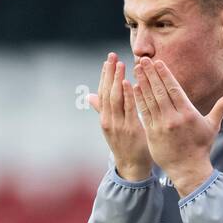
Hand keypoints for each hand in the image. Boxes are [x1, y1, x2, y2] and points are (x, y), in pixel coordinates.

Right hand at [89, 53, 152, 180]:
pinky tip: (128, 82)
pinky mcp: (131, 130)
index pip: (102, 93)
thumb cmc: (125, 146)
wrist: (132, 167)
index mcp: (104, 119)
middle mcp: (108, 121)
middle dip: (109, 73)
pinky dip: (127, 95)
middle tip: (112, 56)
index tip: (107, 61)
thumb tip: (89, 96)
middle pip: (107, 92)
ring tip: (120, 64)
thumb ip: (102, 110)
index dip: (104, 76)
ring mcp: (119, 126)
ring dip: (117, 80)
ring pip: (116, 99)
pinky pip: (129, 109)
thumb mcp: (111, 127)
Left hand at [132, 58, 222, 197]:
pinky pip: (144, 113)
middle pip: (160, 91)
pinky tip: (134, 88)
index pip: (174, 89)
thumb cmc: (201, 148)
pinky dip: (139, 100)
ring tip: (137, 69)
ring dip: (142, 83)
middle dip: (151, 74)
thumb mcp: (212, 126)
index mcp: (187, 114)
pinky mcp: (151, 134)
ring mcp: (160, 126)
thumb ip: (221, 108)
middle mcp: (173, 118)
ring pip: (150, 100)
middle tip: (143, 59)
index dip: (165, 74)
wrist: (188, 170)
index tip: (157, 62)